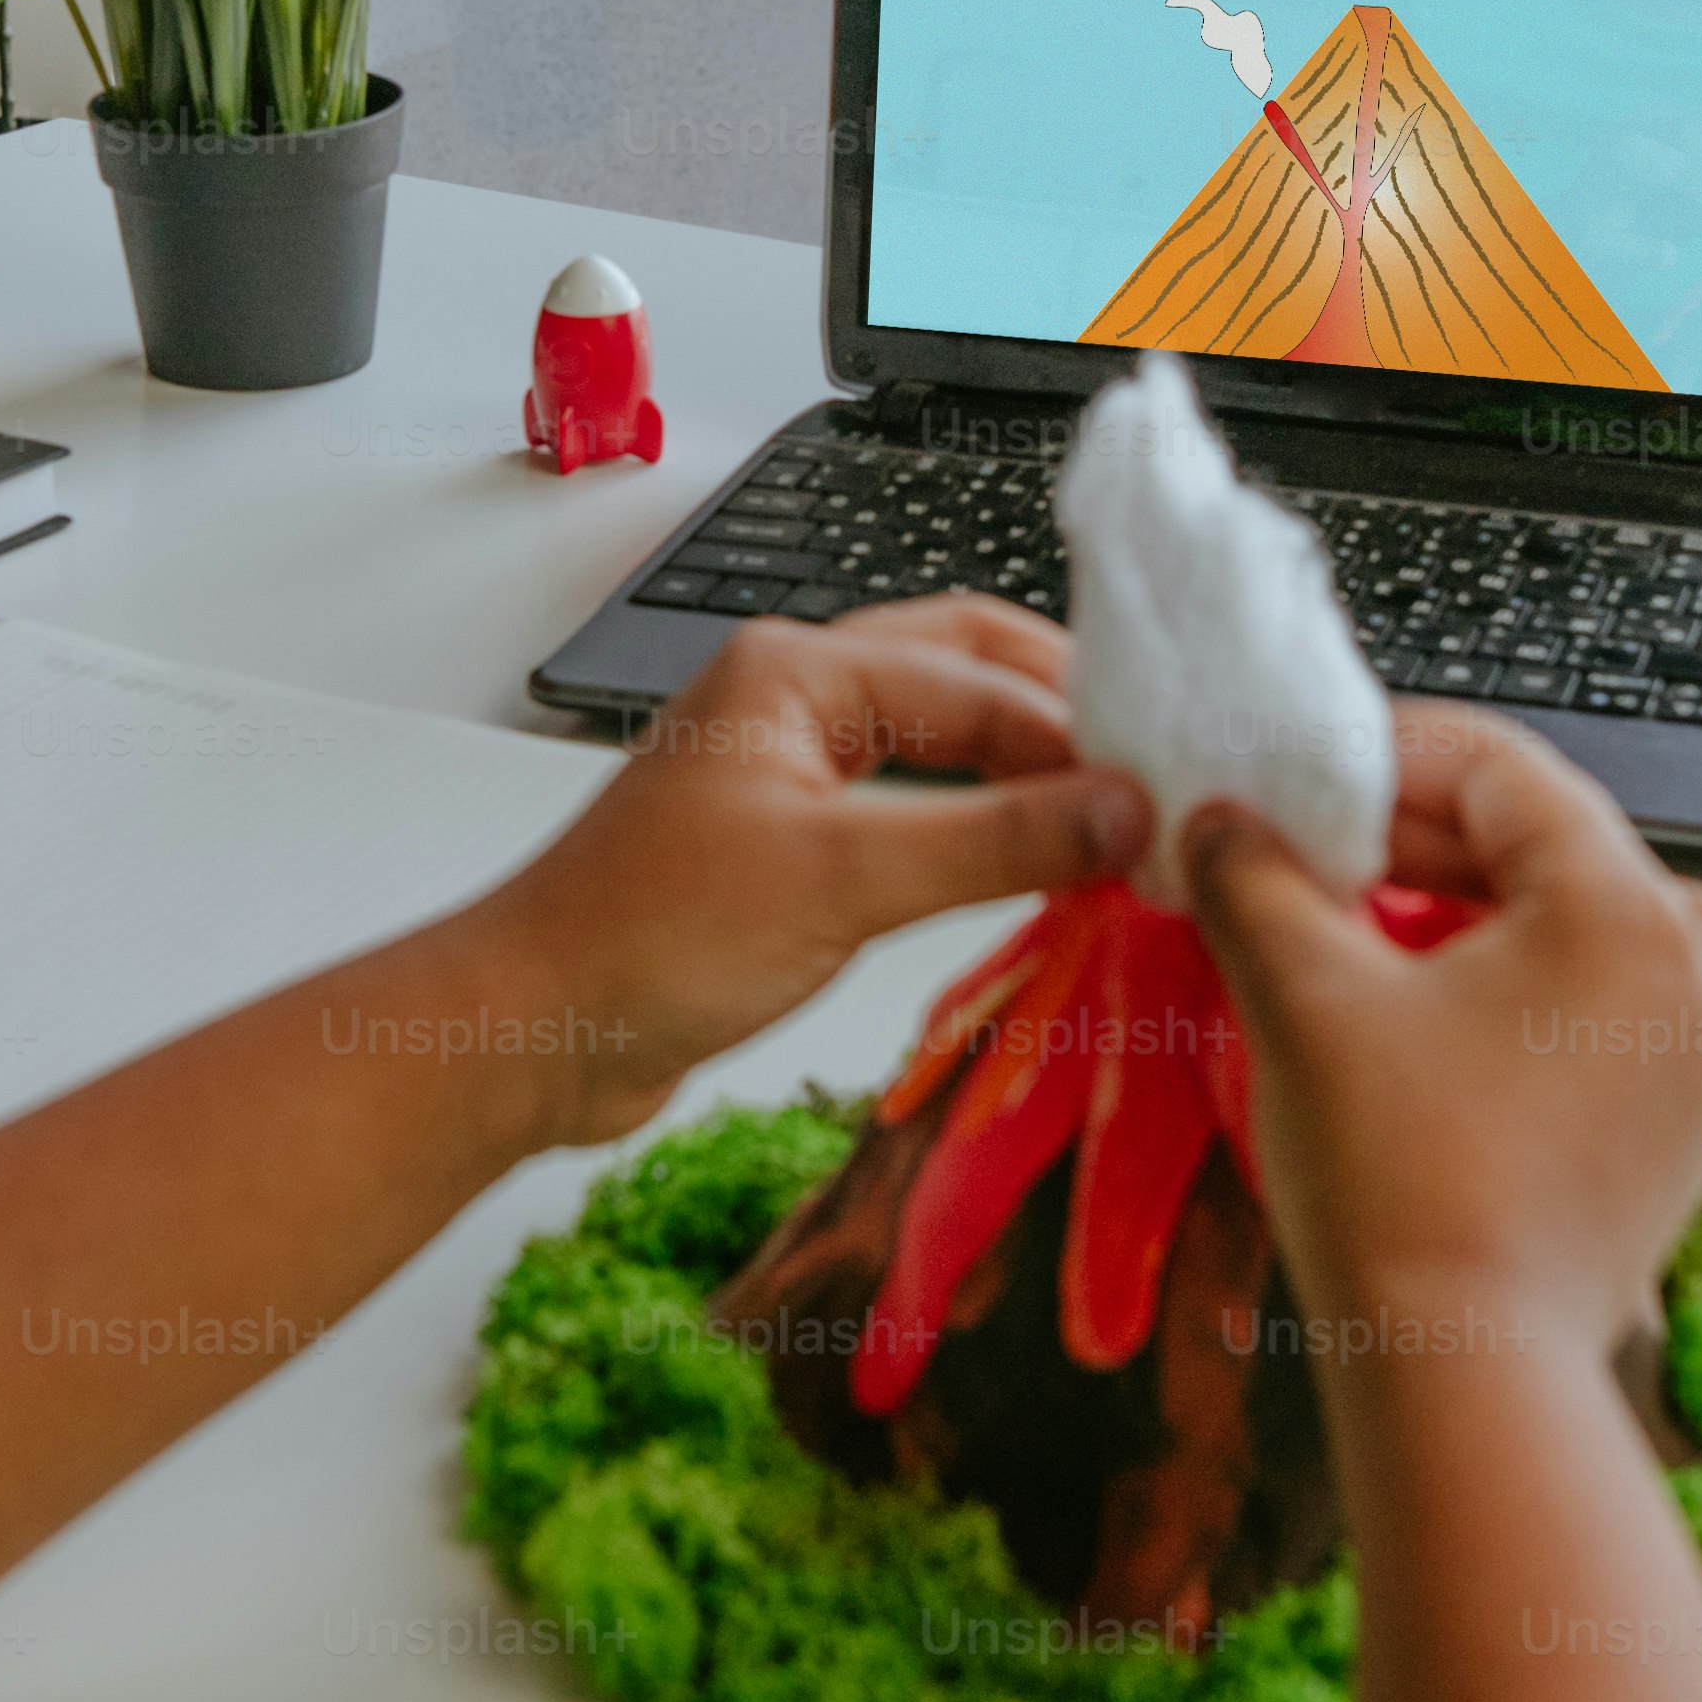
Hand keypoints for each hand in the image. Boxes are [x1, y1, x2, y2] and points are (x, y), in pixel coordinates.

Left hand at [445, 595, 1146, 1150]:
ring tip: (1118, 826)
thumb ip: (995, 842)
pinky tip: (1035, 870)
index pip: (980, 678)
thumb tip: (1130, 813)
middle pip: (965, 674)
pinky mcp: (787, 844)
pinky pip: (911, 808)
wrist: (532, 1030)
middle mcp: (792, 698)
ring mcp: (787, 769)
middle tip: (1159, 781)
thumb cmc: (653, 942)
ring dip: (1025, 773)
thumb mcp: (844, 881)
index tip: (1169, 796)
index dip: (1083, 737)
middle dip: (1064, 719)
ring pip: (940, 740)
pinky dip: (980, 827)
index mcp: (795, 670)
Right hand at [1178, 702, 1701, 1364]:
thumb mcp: (1306, 998)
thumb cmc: (1405, 1184)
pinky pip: (1582, 1007)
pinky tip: (1404, 1019)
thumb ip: (1256, 879)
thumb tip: (1224, 822)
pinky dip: (1498, 991)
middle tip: (1298, 857)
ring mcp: (1695, 1049)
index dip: (1381, 757)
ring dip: (1453, 914)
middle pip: (1538, 840)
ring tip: (1342, 935)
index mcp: (1628, 906)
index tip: (1295, 777)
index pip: (1500, 765)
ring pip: (1560, 925)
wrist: (1470, 1375)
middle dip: (1409, 842)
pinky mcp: (1671, 1122)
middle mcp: (1693, 964)